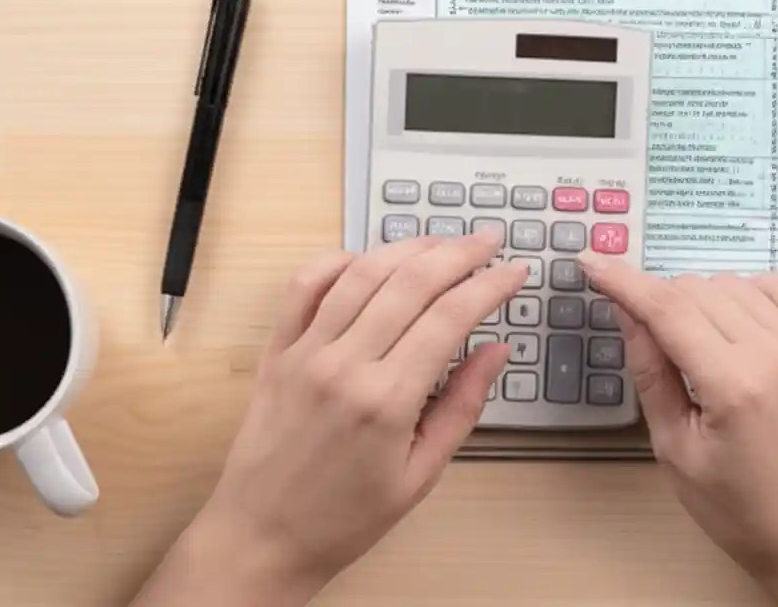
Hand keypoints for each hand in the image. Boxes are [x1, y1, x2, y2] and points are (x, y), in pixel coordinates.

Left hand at [133, 231, 525, 606]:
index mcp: (386, 401)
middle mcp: (343, 365)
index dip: (489, 286)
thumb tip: (497, 349)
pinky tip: (371, 261)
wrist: (262, 537)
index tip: (515, 271)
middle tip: (488, 241)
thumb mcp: (421, 473)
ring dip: (407, 248)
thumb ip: (462, 405)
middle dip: (457, 253)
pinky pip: (305, 285)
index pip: (449, 318)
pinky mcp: (277, 350)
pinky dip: (339, 260)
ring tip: (442, 242)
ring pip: (361, 273)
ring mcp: (304, 352)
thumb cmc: (346, 517)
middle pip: (410, 283)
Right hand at [578, 252, 777, 606]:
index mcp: (733, 385)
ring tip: (698, 350)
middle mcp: (775, 351)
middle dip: (660, 303)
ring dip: (700, 301)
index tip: (591, 262)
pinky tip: (733, 328)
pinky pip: (775, 286)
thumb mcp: (675, 449)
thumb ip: (650, 373)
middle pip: (695, 289)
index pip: (666, 309)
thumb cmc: (739, 507)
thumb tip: (627, 311)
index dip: (623, 280)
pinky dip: (744, 294)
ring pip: (731, 283)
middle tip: (653, 345)